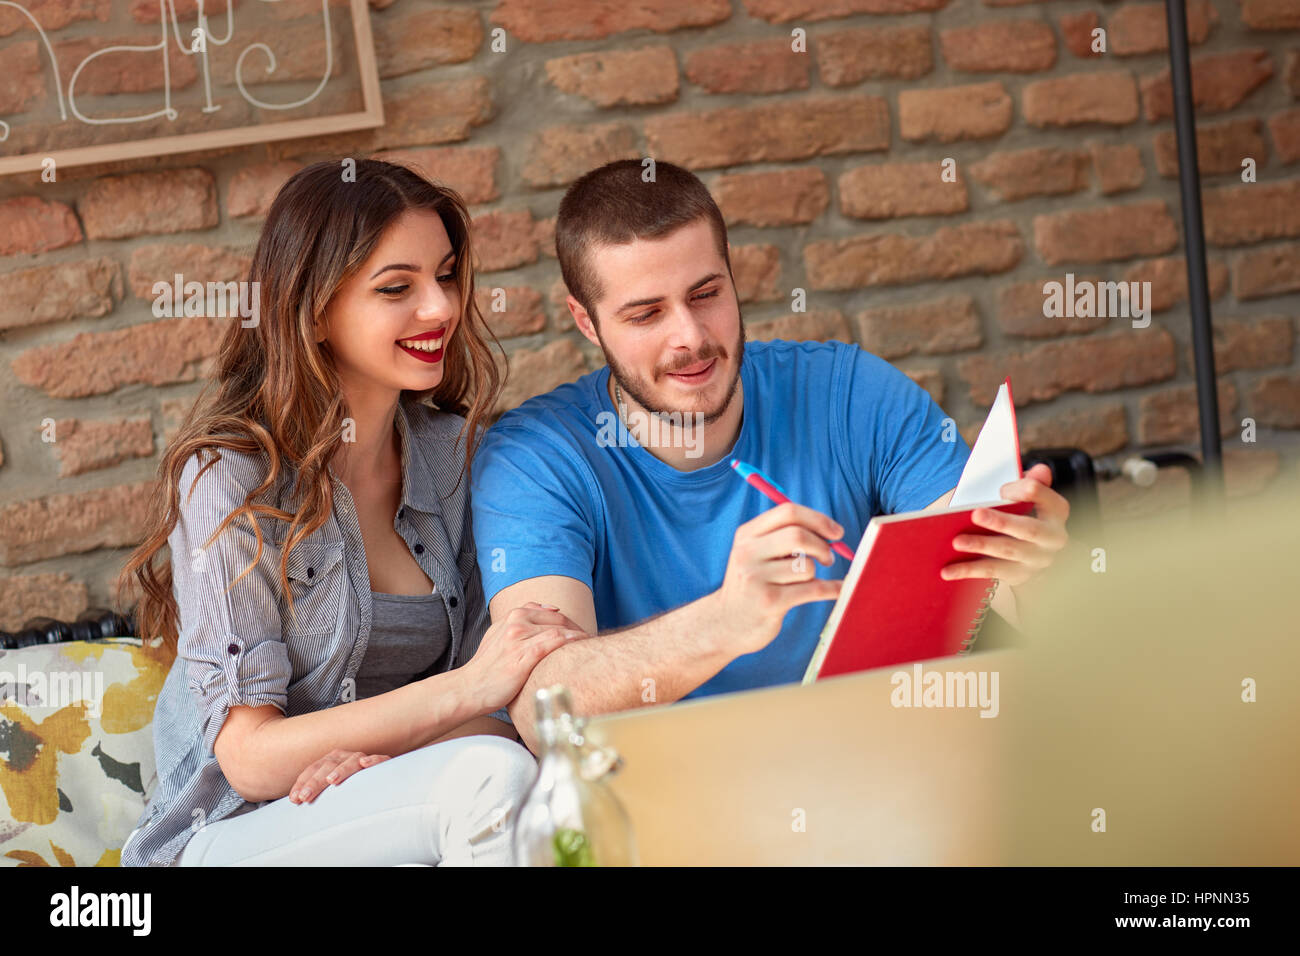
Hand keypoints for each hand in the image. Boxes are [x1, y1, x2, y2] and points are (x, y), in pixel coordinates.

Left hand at [289, 749, 389, 803]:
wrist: (381, 781)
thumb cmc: (351, 788)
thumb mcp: (332, 790)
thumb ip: (318, 794)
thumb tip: (295, 803)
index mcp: (330, 761)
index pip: (314, 769)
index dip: (303, 783)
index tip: (295, 799)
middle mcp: (345, 757)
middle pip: (328, 766)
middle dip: (315, 781)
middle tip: (305, 796)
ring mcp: (363, 759)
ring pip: (351, 761)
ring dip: (341, 770)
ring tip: (331, 781)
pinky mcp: (383, 763)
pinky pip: (379, 759)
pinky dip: (372, 760)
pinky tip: (364, 764)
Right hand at [458, 602, 589, 713]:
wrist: (469, 688)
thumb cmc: (487, 668)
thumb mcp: (499, 637)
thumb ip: (519, 623)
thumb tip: (548, 611)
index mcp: (511, 617)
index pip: (547, 611)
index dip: (568, 620)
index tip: (579, 630)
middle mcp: (515, 623)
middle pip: (557, 619)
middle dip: (576, 627)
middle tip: (590, 638)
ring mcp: (519, 638)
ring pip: (558, 629)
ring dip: (578, 635)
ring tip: (591, 643)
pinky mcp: (522, 656)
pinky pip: (554, 642)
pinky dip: (571, 642)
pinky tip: (581, 646)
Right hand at [715, 502, 844, 656]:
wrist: (727, 623)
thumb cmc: (753, 584)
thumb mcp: (757, 553)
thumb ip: (786, 537)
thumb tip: (831, 531)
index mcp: (747, 534)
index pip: (788, 512)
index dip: (818, 520)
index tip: (836, 532)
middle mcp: (748, 553)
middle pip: (798, 535)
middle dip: (823, 547)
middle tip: (829, 559)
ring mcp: (756, 578)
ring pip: (807, 566)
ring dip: (814, 575)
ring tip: (802, 583)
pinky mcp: (770, 602)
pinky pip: (813, 590)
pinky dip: (833, 588)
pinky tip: (838, 589)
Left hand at [941, 463, 1069, 586]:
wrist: (1031, 549)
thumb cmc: (1023, 513)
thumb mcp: (1027, 494)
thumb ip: (1030, 482)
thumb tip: (1039, 471)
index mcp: (1056, 510)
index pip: (1043, 496)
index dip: (1022, 491)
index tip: (1001, 490)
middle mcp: (1053, 538)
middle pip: (1029, 529)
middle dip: (1002, 522)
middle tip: (975, 514)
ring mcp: (1037, 560)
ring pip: (1007, 552)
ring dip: (981, 545)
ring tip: (957, 542)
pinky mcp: (1019, 576)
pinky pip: (991, 572)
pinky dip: (968, 571)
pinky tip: (947, 571)